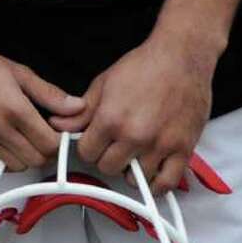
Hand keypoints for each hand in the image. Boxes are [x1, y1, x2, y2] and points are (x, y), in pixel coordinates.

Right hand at [0, 34, 83, 170]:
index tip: (56, 131)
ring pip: (17, 166)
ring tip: (24, 139)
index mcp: (14, 109)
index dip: (58, 140)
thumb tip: (75, 106)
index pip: (49, 143)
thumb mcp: (19, 72)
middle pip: (36, 159)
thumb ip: (50, 94)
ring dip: (26, 156)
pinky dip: (6, 160)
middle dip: (45, 149)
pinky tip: (8, 143)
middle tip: (42, 134)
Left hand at [50, 32, 213, 191]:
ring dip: (131, 170)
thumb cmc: (143, 66)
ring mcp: (160, 145)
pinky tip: (151, 174)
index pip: (86, 153)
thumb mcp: (103, 83)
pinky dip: (157, 185)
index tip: (94, 142)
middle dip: (106, 158)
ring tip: (132, 155)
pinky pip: (167, 183)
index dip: (87, 147)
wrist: (180, 57)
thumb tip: (58, 125)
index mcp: (110, 118)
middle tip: (112, 146)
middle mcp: (134, 135)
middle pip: (108, 168)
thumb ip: (81, 111)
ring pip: (135, 180)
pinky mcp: (183, 149)